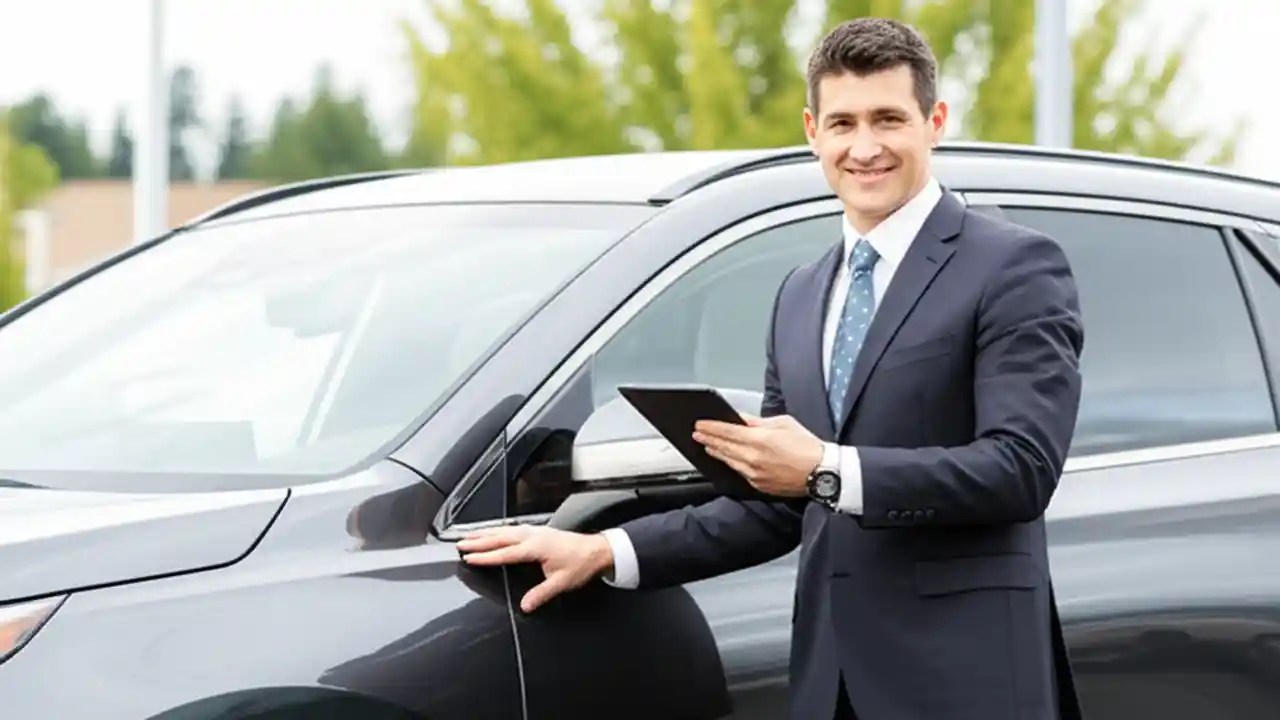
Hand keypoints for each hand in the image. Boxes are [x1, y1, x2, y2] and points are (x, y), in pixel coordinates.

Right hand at [457, 525, 613, 612]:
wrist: (597, 550)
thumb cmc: (581, 564)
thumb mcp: (561, 583)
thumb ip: (541, 594)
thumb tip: (525, 606)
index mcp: (535, 548)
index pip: (504, 553)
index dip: (485, 556)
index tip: (469, 558)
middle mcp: (532, 537)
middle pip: (499, 538)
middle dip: (478, 541)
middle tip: (460, 544)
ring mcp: (535, 532)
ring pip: (505, 531)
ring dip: (486, 533)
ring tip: (469, 536)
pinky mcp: (539, 531)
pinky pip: (513, 529)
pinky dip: (499, 530)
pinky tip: (494, 532)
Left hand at [693, 413, 822, 496]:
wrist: (822, 472)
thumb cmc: (807, 446)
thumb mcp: (784, 423)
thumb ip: (758, 422)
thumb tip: (740, 418)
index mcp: (760, 440)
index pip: (727, 432)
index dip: (711, 427)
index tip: (700, 424)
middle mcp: (754, 458)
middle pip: (723, 447)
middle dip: (708, 439)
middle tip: (697, 433)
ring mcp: (755, 474)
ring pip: (728, 461)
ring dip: (716, 452)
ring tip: (707, 445)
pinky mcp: (759, 485)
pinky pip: (739, 472)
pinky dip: (731, 464)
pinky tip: (726, 458)